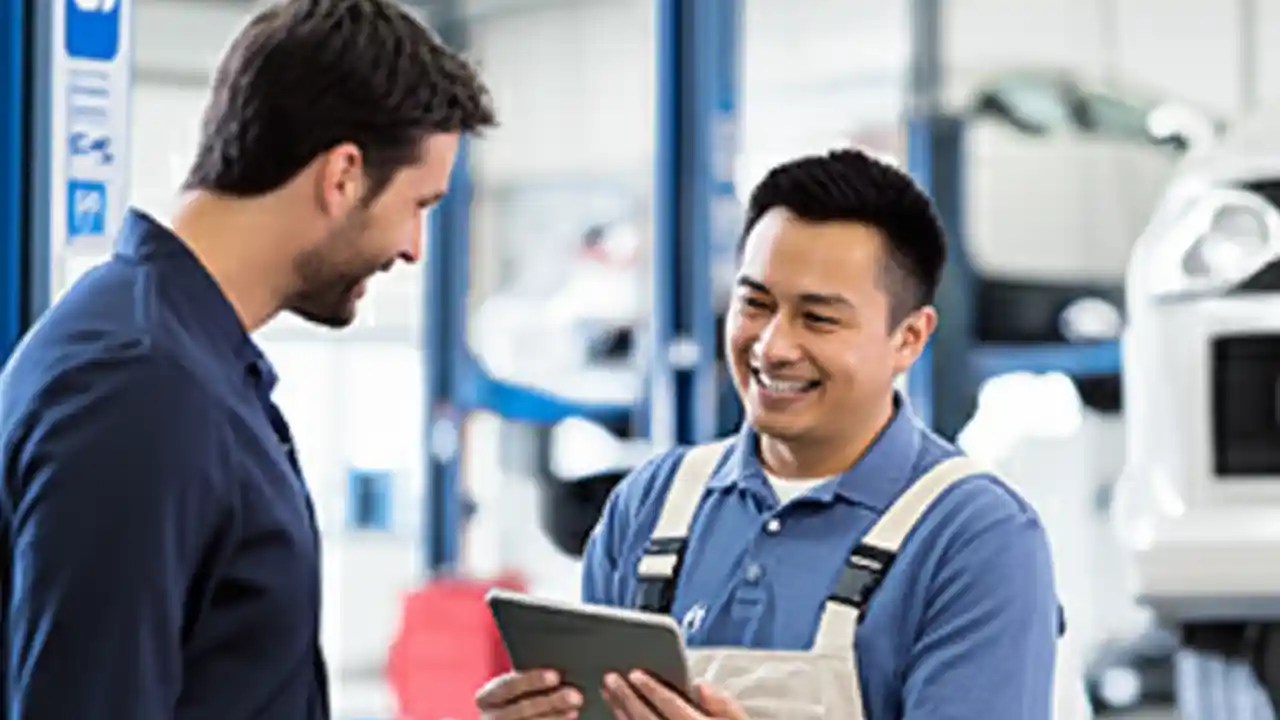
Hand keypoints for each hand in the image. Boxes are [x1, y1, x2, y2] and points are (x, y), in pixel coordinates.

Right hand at [475, 669, 584, 718]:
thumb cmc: (517, 699)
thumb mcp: (515, 690)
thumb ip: (528, 682)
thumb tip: (559, 673)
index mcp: (486, 697)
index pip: (508, 686)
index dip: (531, 680)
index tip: (555, 676)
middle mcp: (489, 718)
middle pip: (519, 710)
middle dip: (549, 702)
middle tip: (575, 696)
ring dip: (553, 719)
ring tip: (574, 711)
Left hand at [602, 671, 748, 718]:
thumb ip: (722, 704)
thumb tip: (699, 684)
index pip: (671, 705)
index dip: (652, 689)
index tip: (634, 673)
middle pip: (647, 719)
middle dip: (627, 697)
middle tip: (610, 678)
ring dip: (621, 712)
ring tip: (608, 693)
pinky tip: (618, 715)